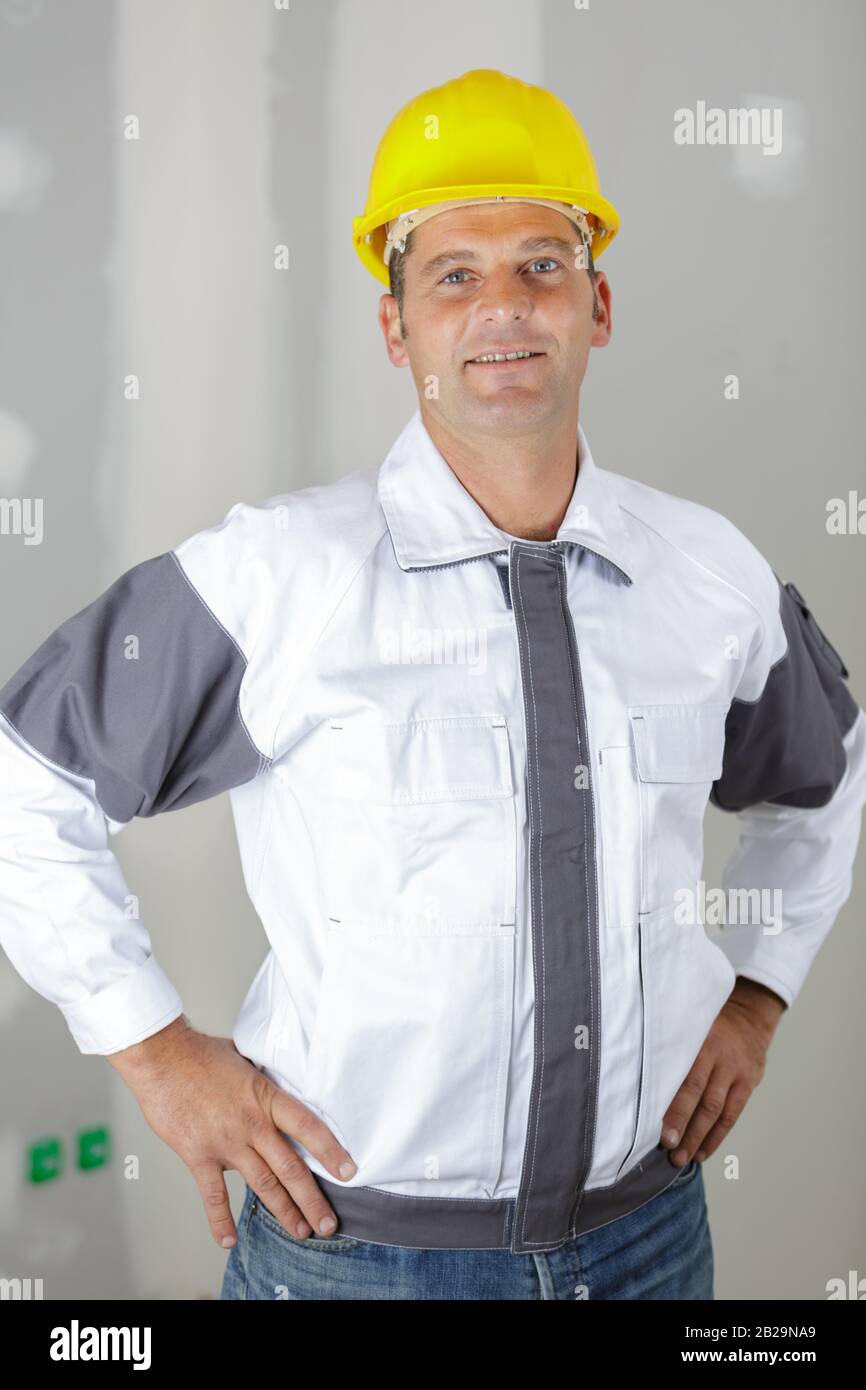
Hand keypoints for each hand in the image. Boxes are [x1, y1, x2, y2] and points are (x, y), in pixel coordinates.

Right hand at [106, 1015, 356, 1248]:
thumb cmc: (200, 1053)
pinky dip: (221, 1220)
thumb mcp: (246, 1059)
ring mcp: (226, 1142)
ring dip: (284, 1211)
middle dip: (312, 1199)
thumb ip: (262, 1079)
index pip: (308, 1127)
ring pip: (262, 1185)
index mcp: (266, 1097)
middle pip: (291, 1167)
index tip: (349, 1171)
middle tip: (328, 1223)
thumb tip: (277, 1079)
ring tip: (300, 1231)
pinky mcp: (199, 1155)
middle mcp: (252, 1123)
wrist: (162, 1056)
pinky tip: (229, 1240)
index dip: (331, 1151)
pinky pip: (213, 1196)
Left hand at [659, 977, 785, 1167]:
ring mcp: (736, 1073)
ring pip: (717, 1111)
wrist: (749, 1017)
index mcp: (700, 1042)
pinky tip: (702, 1152)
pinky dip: (716, 1136)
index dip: (674, 1107)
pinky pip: (732, 1115)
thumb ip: (669, 1045)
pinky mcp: (748, 1084)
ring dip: (699, 1138)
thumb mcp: (689, 1024)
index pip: (686, 1079)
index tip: (660, 1129)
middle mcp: (720, 1058)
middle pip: (701, 1098)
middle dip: (684, 1126)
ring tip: (682, 1158)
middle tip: (669, 1150)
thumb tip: (635, 1074)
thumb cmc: (706, 1025)